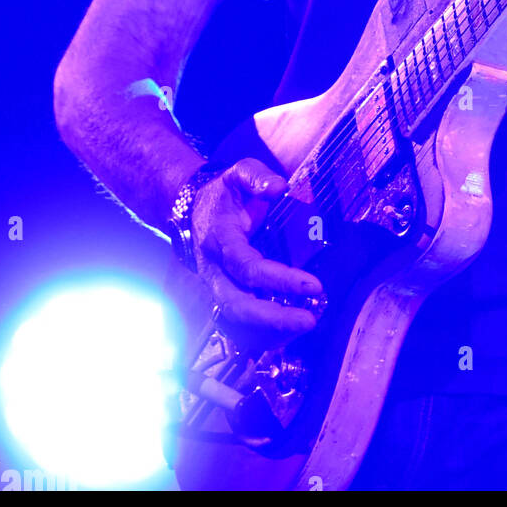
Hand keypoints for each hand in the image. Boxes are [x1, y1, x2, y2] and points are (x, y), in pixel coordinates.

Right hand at [190, 158, 324, 340]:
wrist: (192, 209)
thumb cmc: (222, 194)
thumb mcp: (237, 173)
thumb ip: (256, 177)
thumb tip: (280, 188)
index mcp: (221, 240)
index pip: (249, 267)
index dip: (280, 279)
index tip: (314, 286)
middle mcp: (215, 269)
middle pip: (237, 304)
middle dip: (273, 318)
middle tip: (309, 320)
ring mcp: (216, 285)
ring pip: (235, 319)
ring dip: (269, 330)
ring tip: (304, 325)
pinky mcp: (223, 294)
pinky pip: (238, 322)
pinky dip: (262, 332)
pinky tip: (289, 332)